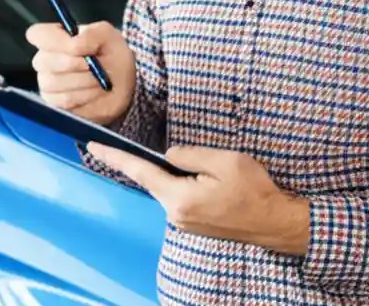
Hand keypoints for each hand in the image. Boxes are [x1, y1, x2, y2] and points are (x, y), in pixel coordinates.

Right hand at [25, 21, 135, 126]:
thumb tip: (74, 45)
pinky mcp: (55, 104)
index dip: (54, 40)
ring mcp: (46, 83)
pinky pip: (64, 100)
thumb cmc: (110, 53)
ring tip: (99, 79)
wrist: (122, 82)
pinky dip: (85, 96)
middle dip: (75, 63)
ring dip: (84, 81)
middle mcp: (44, 60)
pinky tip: (96, 91)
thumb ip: (90, 34)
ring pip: (54, 83)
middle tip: (94, 65)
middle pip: (45, 61)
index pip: (36, 34)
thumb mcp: (107, 35)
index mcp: (53, 38)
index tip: (75, 46)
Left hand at [86, 143, 310, 254]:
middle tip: (185, 155)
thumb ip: (189, 155)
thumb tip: (169, 154)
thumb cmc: (253, 190)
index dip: (114, 156)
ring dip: (180, 175)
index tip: (94, 144)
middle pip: (156, 179)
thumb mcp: (224, 161)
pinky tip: (207, 181)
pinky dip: (185, 185)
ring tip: (213, 173)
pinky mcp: (193, 224)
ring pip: (169, 188)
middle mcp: (175, 214)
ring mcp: (183, 222)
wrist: (275, 223)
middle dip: (162, 163)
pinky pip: (180, 197)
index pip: (140, 171)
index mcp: (179, 198)